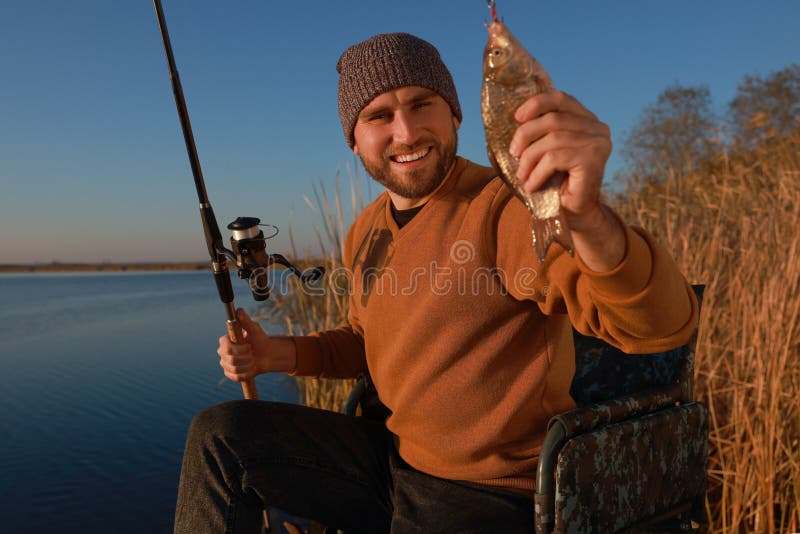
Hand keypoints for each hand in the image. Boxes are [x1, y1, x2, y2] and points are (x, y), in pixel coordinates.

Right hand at [217, 309, 272, 381]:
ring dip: (248, 364)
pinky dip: (247, 373)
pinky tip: (251, 367)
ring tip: (254, 359)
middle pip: (231, 359)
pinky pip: (236, 376)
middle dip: (246, 357)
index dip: (239, 348)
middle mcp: (222, 352)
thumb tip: (238, 310)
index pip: (226, 346)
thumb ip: (245, 320)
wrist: (267, 354)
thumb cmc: (260, 339)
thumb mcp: (254, 329)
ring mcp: (225, 364)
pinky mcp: (230, 374)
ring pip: (235, 368)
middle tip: (253, 353)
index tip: (249, 346)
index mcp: (225, 340)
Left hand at [508, 91, 611, 231]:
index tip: (517, 117)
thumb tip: (515, 116)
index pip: (561, 99)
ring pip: (552, 139)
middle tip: (514, 154)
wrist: (574, 214)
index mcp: (587, 120)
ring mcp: (599, 143)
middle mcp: (598, 128)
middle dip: (526, 135)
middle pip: (553, 119)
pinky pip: (554, 158)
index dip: (537, 103)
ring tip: (522, 175)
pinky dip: (537, 172)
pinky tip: (532, 185)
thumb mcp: (545, 151)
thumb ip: (539, 131)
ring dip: (530, 159)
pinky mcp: (594, 160)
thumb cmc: (555, 182)